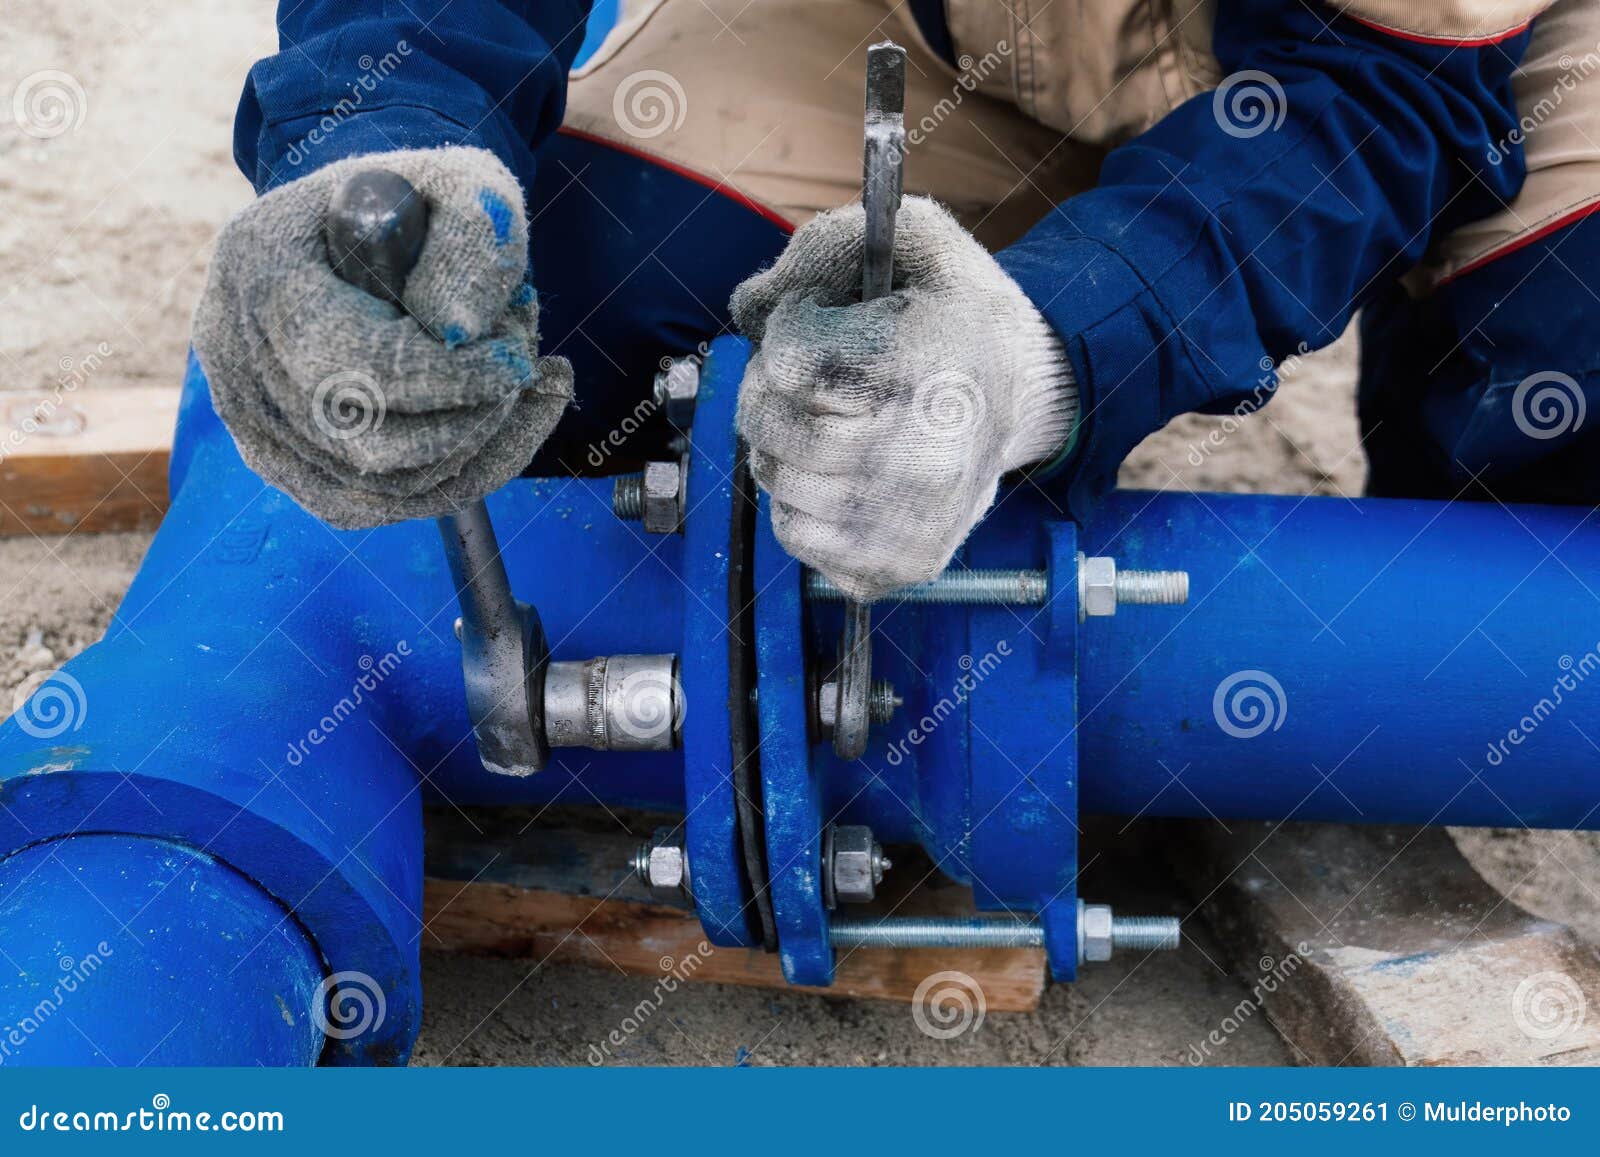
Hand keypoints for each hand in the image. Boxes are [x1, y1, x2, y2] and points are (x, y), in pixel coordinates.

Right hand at [193, 146, 571, 528]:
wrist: (369, 228)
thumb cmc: (417, 203)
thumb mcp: (462, 181)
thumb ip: (472, 234)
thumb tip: (459, 330)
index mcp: (260, 268)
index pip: (352, 364)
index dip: (450, 379)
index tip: (520, 359)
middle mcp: (235, 353)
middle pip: (367, 442)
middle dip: (472, 414)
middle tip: (524, 359)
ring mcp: (252, 420)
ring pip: (383, 487)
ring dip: (478, 444)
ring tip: (518, 378)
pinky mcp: (286, 466)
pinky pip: (378, 506)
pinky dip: (460, 477)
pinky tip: (508, 425)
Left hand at [731, 196, 1076, 600]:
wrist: (1026, 396)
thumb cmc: (957, 316)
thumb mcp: (916, 242)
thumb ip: (829, 244)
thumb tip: (748, 309)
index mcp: (924, 372)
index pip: (789, 361)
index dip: (787, 327)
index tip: (813, 319)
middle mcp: (921, 459)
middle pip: (774, 427)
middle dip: (767, 389)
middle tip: (799, 376)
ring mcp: (910, 522)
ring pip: (777, 483)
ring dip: (779, 446)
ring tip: (821, 419)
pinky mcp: (902, 563)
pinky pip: (797, 535)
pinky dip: (798, 499)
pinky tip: (836, 469)